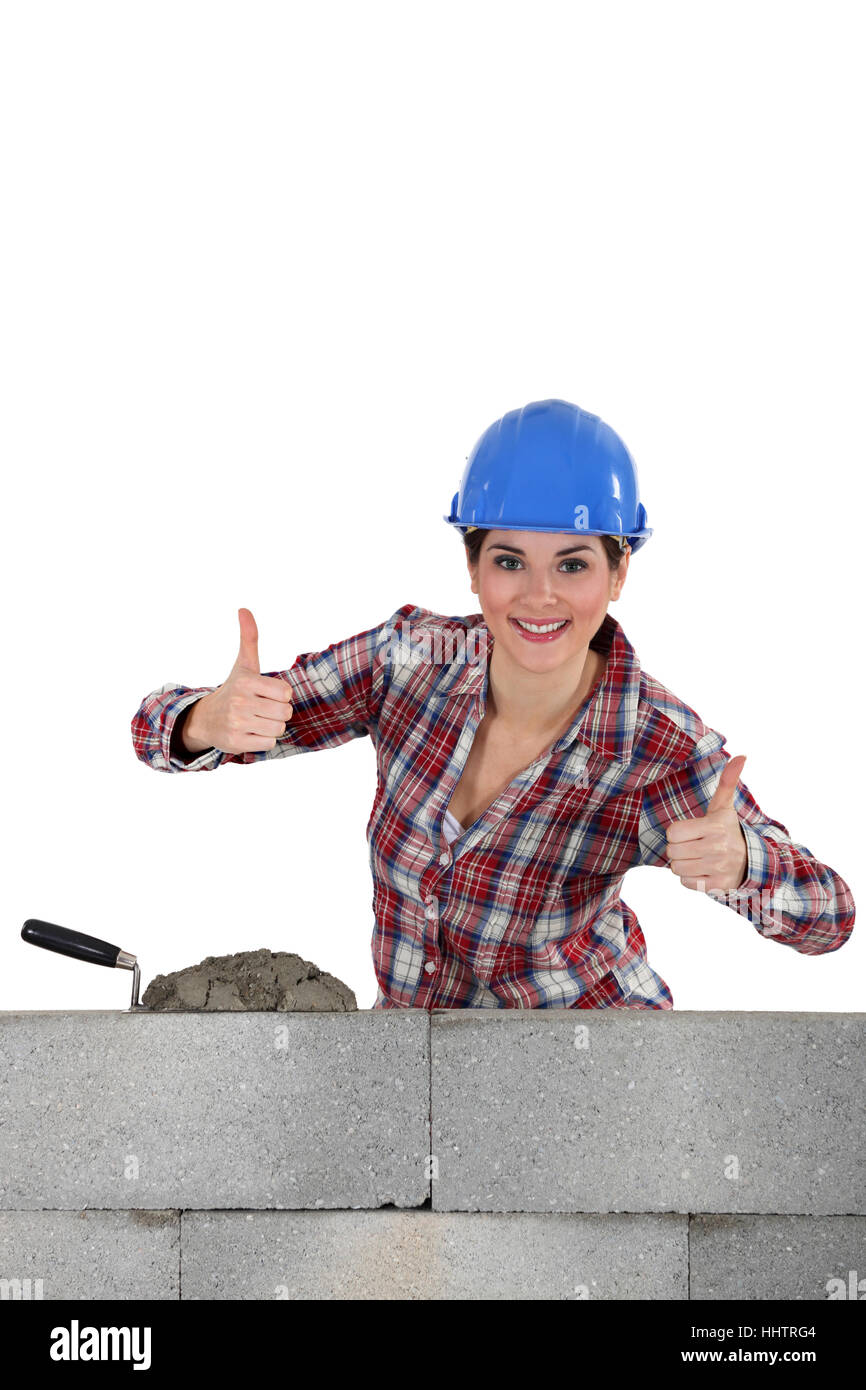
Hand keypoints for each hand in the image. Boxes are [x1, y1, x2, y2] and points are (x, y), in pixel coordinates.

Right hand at [186, 608, 294, 754]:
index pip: (286, 692)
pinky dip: (264, 740)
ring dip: (272, 727)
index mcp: (246, 681)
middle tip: (263, 708)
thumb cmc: (233, 689)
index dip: (281, 694)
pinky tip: (251, 732)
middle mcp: (240, 702)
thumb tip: (244, 609)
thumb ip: (249, 637)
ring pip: (278, 729)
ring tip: (257, 720)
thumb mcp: (243, 664)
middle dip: (278, 712)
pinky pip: (269, 744)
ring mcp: (237, 723)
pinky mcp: (236, 743)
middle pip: (285, 712)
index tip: (267, 693)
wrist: (205, 718)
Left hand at [665, 754, 748, 892]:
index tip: (691, 831)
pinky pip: (686, 883)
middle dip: (678, 849)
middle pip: (672, 852)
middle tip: (693, 845)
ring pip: (677, 868)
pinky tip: (703, 870)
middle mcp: (718, 847)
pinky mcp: (718, 885)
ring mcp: (718, 867)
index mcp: (715, 826)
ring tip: (697, 858)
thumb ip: (727, 782)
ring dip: (683, 864)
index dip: (677, 832)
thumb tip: (741, 756)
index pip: (673, 832)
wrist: (750, 861)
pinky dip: (690, 879)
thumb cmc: (728, 830)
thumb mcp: (724, 807)